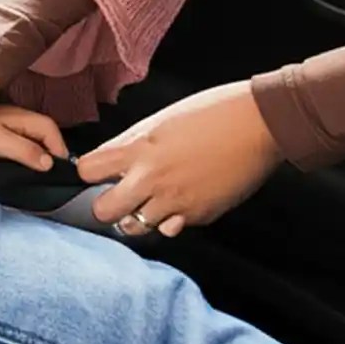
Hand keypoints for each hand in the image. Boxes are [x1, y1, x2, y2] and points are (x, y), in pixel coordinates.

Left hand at [0, 104, 70, 170]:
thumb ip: (25, 151)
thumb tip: (49, 163)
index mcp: (21, 116)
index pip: (52, 131)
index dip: (60, 150)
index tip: (60, 170)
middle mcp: (16, 117)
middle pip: (45, 134)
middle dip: (51, 152)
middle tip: (48, 174)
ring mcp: (6, 123)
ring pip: (32, 139)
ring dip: (37, 154)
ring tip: (34, 171)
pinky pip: (18, 141)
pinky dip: (23, 153)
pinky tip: (15, 164)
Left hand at [76, 80, 283, 237]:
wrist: (257, 125)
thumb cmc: (209, 114)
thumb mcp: (157, 121)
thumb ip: (130, 144)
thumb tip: (109, 162)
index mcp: (137, 149)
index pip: (87, 171)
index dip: (87, 173)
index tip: (94, 172)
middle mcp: (150, 179)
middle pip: (102, 210)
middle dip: (104, 205)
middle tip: (115, 197)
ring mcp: (174, 201)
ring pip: (133, 228)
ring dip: (135, 218)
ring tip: (147, 203)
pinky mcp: (198, 215)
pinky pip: (170, 229)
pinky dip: (169, 221)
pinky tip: (178, 204)